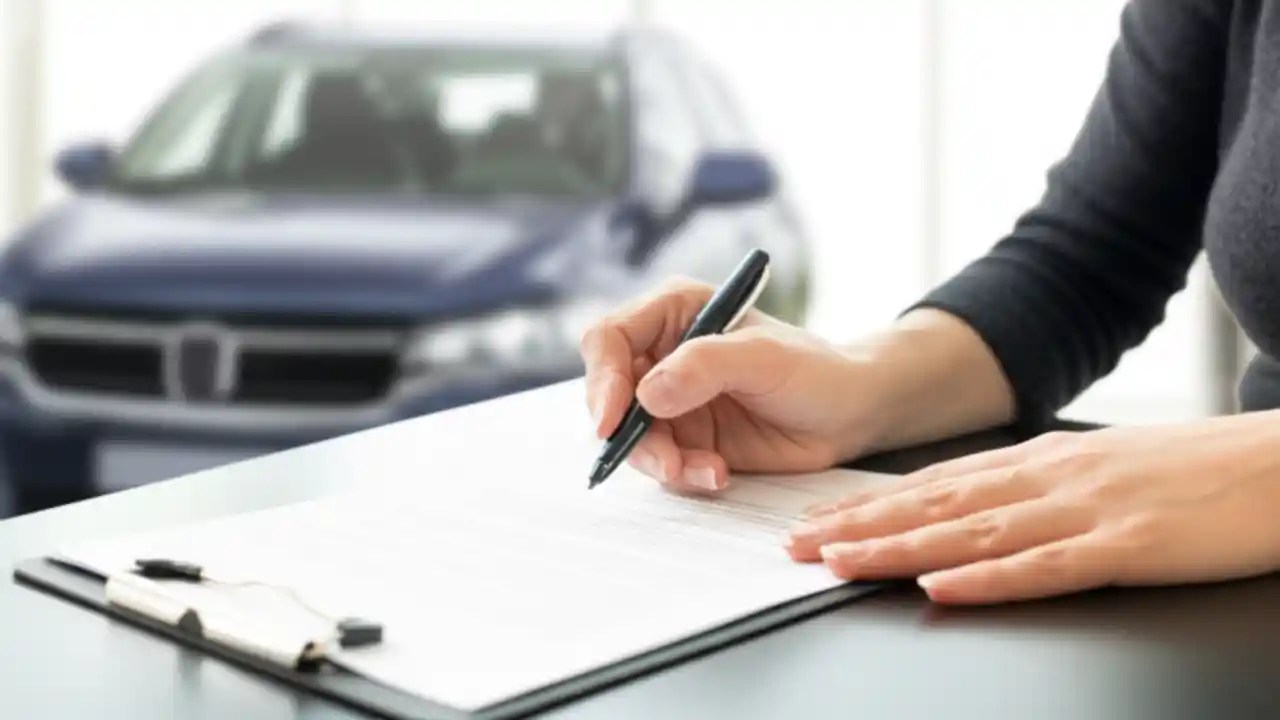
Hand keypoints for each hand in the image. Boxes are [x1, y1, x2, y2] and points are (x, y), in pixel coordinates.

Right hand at [579, 279, 878, 492]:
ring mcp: (671, 400)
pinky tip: (719, 474)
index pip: (609, 339)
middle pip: (610, 394)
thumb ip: (705, 366)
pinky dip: (684, 474)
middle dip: (632, 434)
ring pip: (631, 436)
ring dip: (662, 461)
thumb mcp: (764, 358)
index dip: (602, 379)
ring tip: (708, 470)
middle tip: (667, 461)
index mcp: (673, 312)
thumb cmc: (815, 369)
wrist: (849, 415)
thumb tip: (647, 394)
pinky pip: (661, 463)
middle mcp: (662, 354)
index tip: (612, 419)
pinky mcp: (685, 439)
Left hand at [787, 413, 1279, 604]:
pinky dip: (988, 579)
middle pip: (936, 506)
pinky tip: (940, 587)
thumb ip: (1040, 490)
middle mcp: (1048, 479)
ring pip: (971, 533)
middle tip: (797, 545)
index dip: (871, 506)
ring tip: (839, 563)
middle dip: (861, 527)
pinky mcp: (1128, 546)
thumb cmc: (1194, 472)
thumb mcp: (1102, 470)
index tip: (818, 523)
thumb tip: (979, 514)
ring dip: (898, 550)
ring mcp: (1085, 511)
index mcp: (1041, 462)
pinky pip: (1046, 567)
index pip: (935, 485)